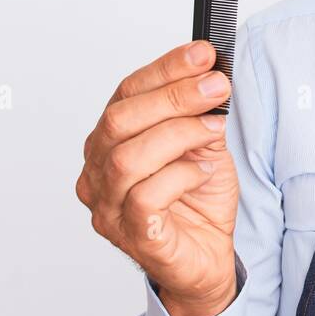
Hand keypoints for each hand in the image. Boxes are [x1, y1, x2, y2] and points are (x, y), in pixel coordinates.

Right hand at [76, 40, 240, 315]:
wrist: (206, 261)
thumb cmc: (197, 204)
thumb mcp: (205, 147)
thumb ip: (199, 116)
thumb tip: (208, 76)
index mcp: (110, 143)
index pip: (126, 94)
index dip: (165, 69)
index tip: (203, 54)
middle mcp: (98, 173)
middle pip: (120, 121)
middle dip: (173, 96)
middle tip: (216, 86)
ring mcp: (109, 208)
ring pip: (128, 157)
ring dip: (179, 133)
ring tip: (214, 128)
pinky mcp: (132, 236)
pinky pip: (145, 197)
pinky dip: (179, 175)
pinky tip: (202, 170)